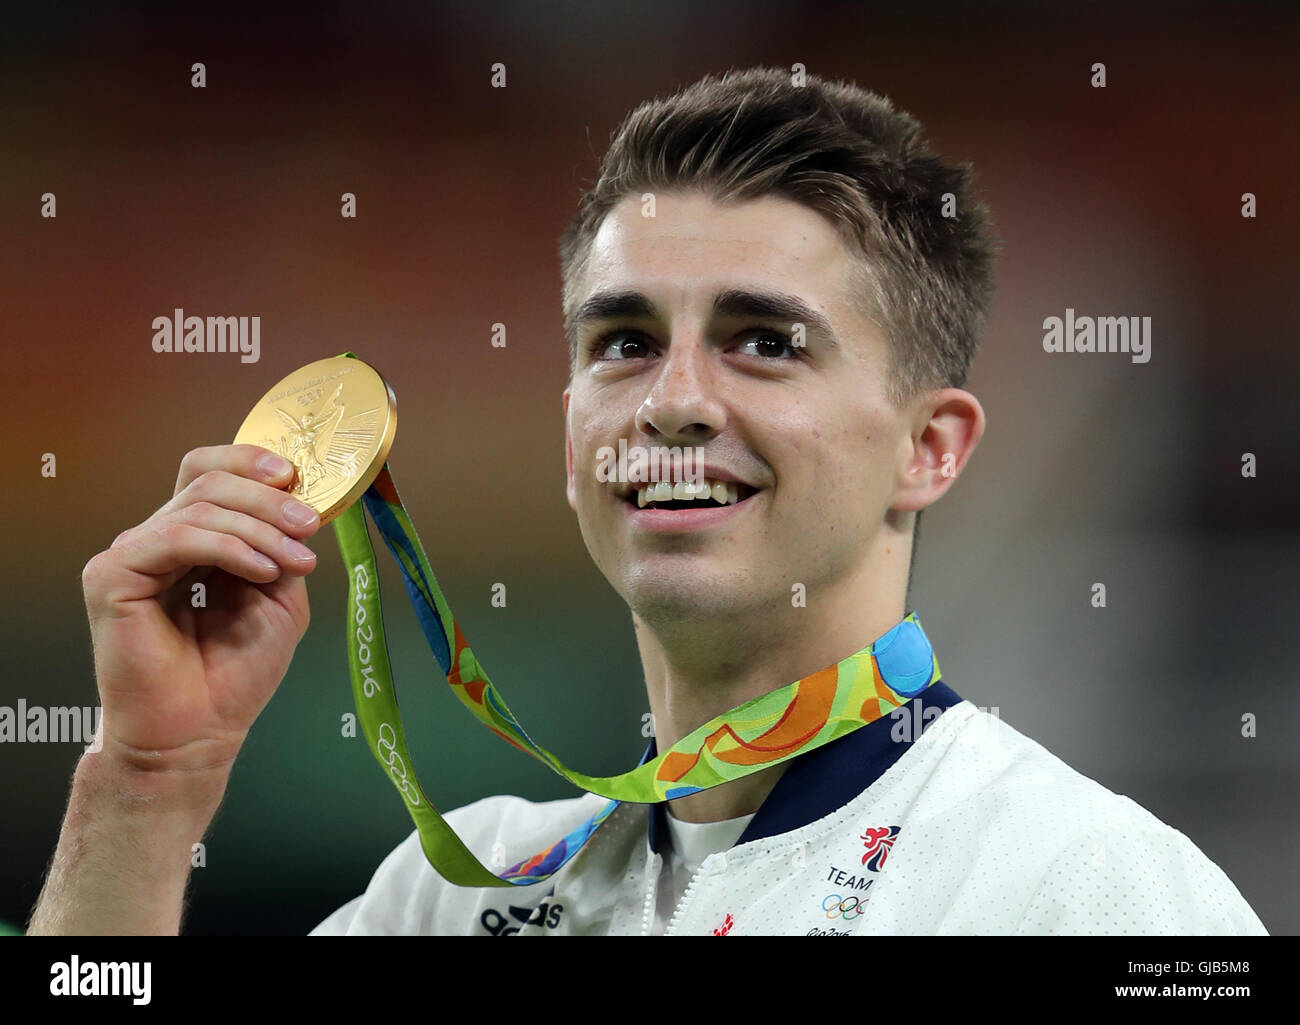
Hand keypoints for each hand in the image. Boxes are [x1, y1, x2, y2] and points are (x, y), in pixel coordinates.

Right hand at [80, 444, 320, 785]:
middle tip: (309, 524)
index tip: (298, 477)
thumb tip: (299, 502)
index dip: (250, 462)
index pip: (210, 473)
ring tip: (297, 560)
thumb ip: (281, 547)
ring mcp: (131, 555)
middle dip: (268, 498)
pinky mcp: (111, 576)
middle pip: (208, 482)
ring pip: (199, 506)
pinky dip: (229, 547)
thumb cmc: (234, 673)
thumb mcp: (279, 597)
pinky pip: (175, 538)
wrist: (199, 733)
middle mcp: (158, 540)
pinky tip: (262, 570)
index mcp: (193, 540)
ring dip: (260, 528)